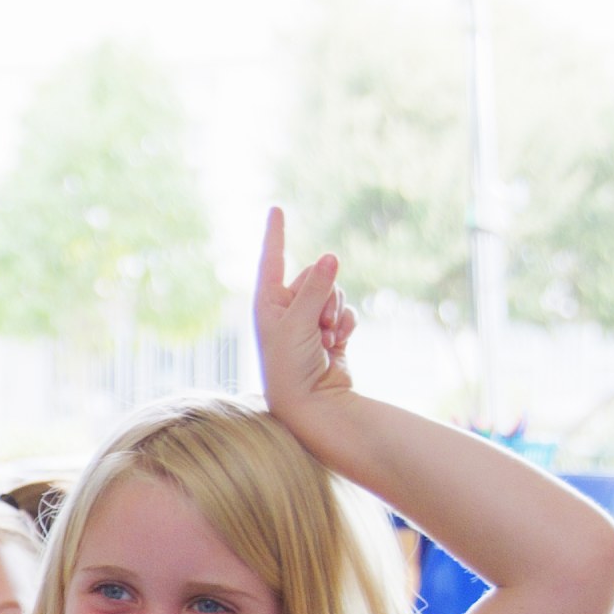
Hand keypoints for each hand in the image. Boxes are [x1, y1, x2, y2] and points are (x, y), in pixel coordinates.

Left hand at [255, 206, 357, 418]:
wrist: (309, 404)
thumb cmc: (289, 366)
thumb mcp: (299, 323)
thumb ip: (315, 288)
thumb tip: (329, 256)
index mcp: (266, 304)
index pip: (272, 260)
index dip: (275, 234)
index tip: (276, 209)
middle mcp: (284, 310)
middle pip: (316, 279)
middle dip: (325, 297)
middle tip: (319, 325)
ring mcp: (307, 322)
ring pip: (334, 295)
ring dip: (337, 313)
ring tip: (325, 338)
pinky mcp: (328, 334)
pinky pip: (346, 314)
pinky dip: (347, 325)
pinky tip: (338, 343)